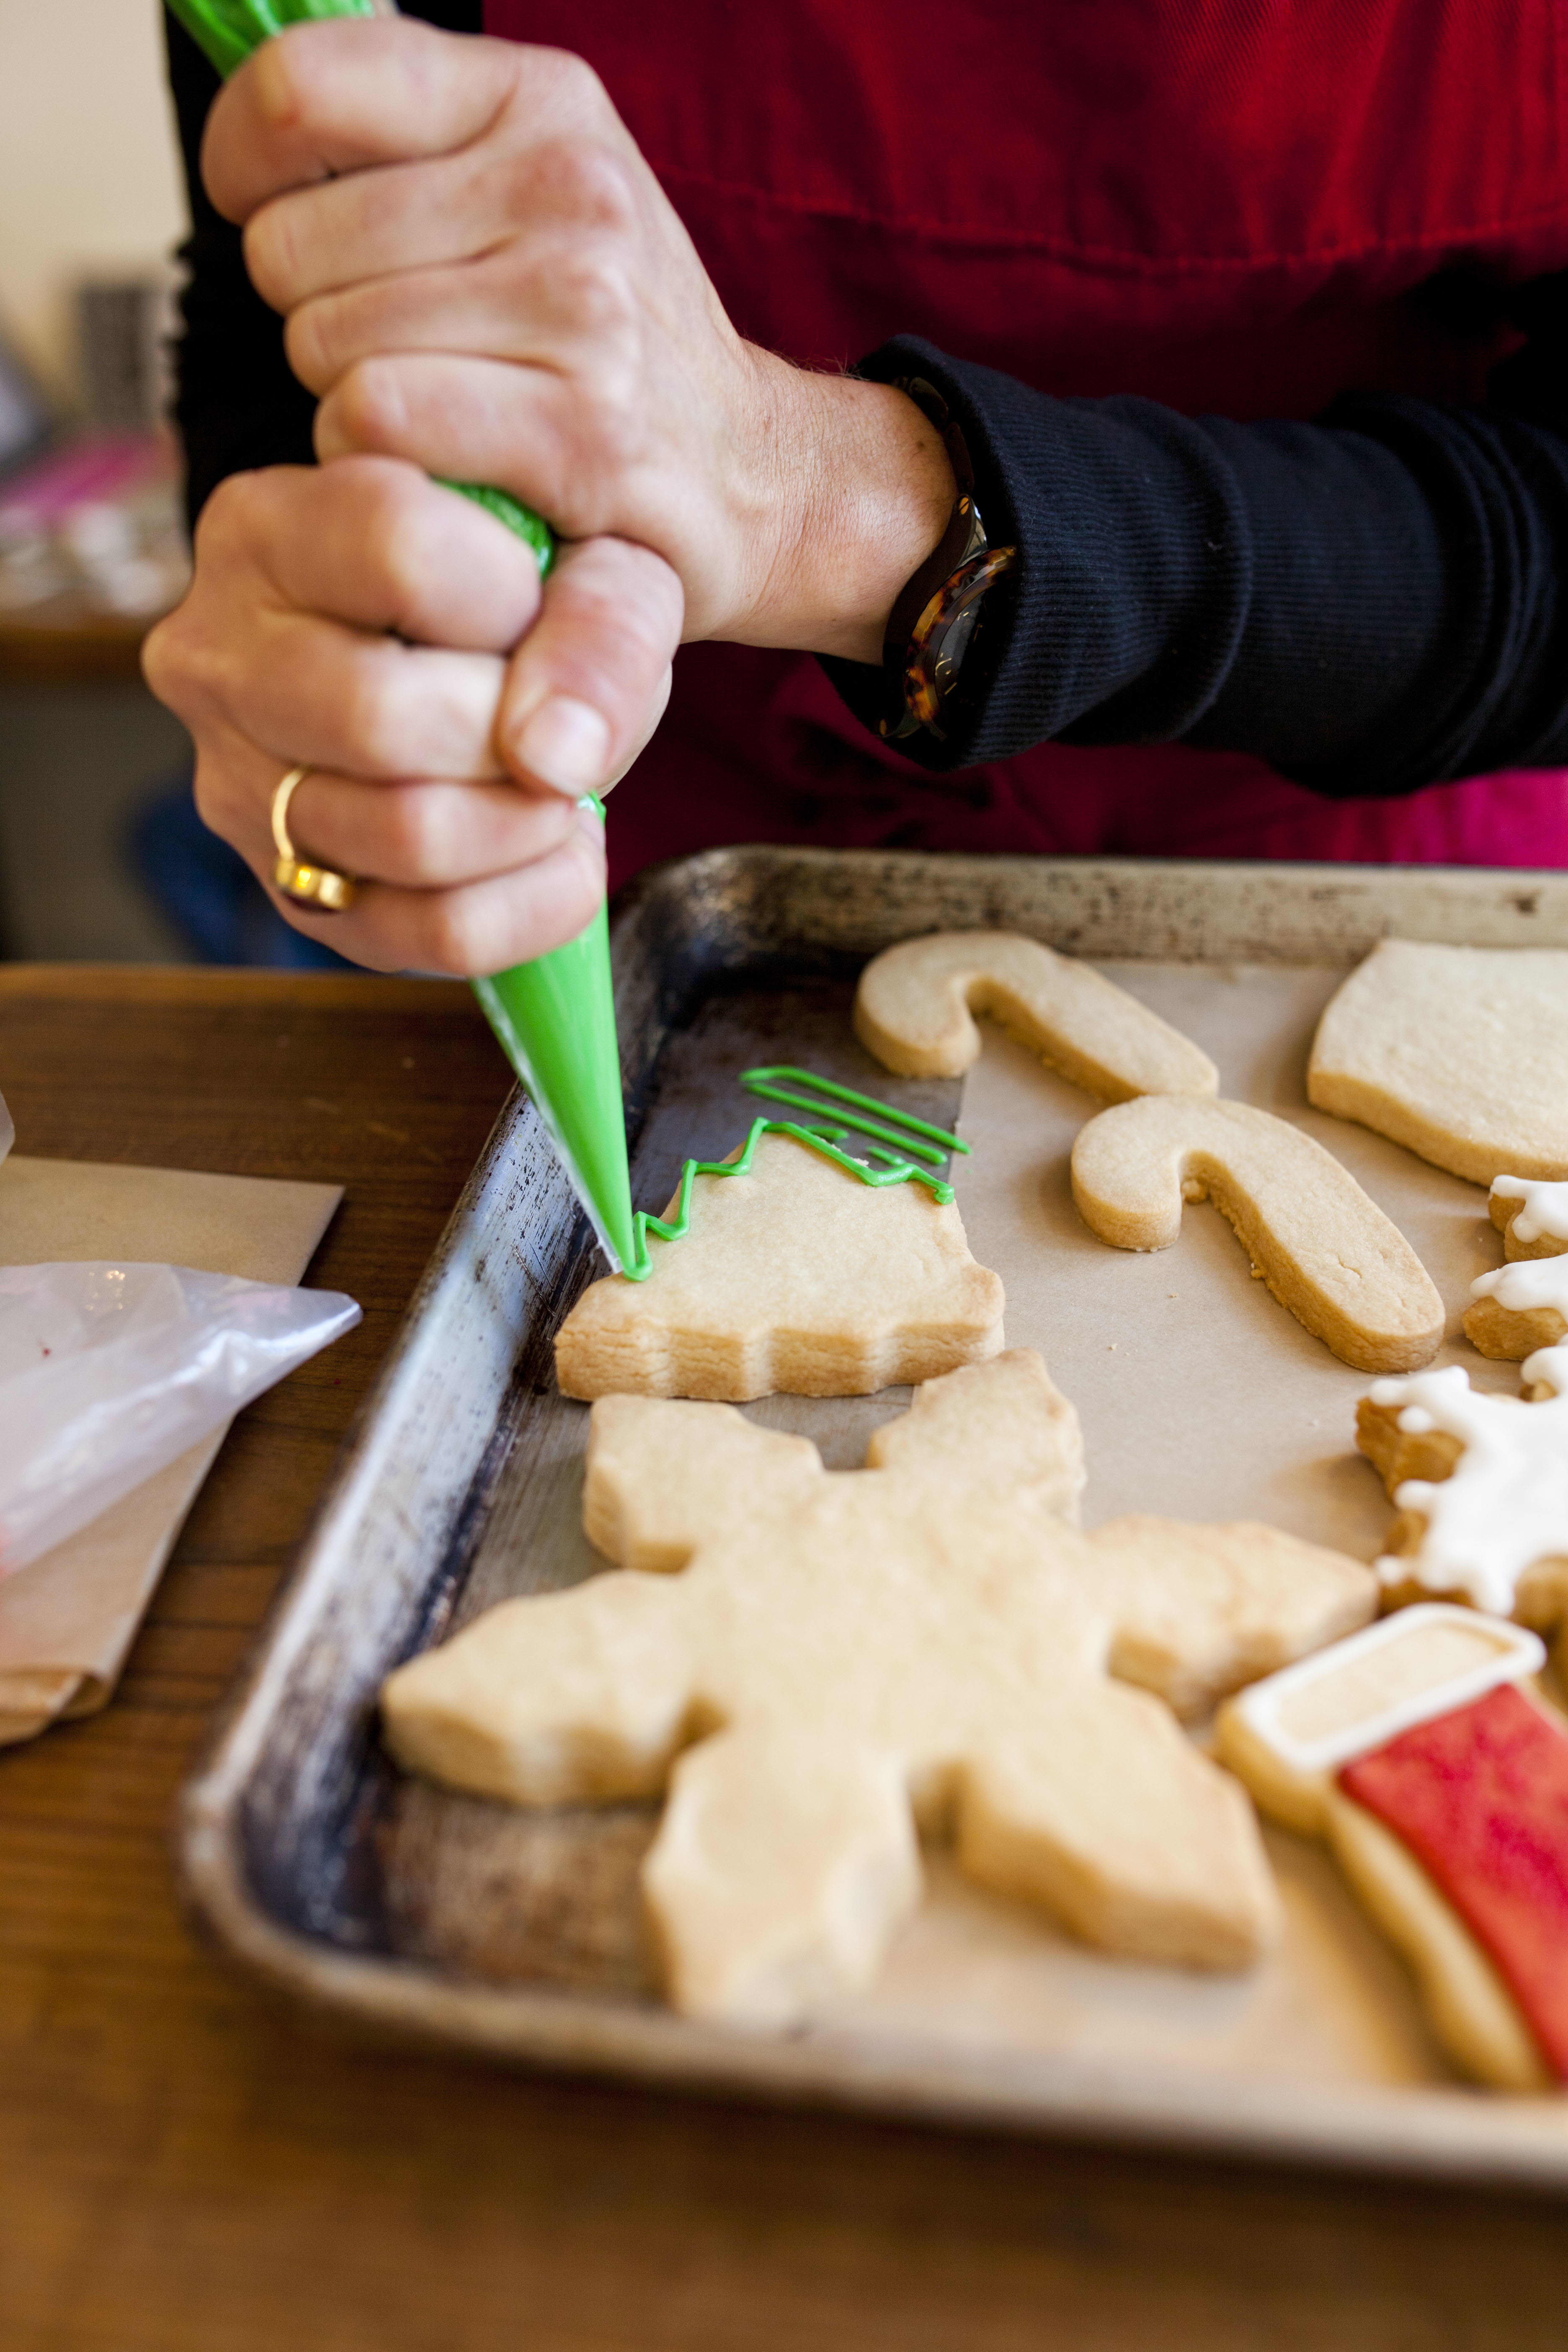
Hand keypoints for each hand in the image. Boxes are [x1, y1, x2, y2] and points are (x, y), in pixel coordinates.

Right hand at [142, 456, 680, 974]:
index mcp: (264, 527)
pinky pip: (435, 933)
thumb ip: (598, 613)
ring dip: (531, 819)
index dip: (512, 593)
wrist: (489, 645)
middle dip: (517, 728)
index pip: (394, 549)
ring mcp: (240, 789)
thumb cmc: (537, 566)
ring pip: (408, 836)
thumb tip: (553, 756)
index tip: (533, 599)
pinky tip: (555, 846)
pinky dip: (535, 903)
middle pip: (379, 716)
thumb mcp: (592, 531)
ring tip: (558, 779)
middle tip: (552, 710)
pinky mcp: (298, 894)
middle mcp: (216, 657)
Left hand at [204, 16, 954, 659]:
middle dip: (315, 316)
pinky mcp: (582, 434)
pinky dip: (382, 462)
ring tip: (441, 413)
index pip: (297, 89)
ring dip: (349, 403)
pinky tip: (446, 469)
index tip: (277, 217)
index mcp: (541, 101)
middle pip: (291, 250)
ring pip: (325, 345)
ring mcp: (584, 311)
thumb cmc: (605, 342)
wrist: (755, 476)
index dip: (246, 169)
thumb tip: (256, 129)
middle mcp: (568, 188)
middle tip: (408, 353)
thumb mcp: (528, 182)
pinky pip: (379, 421)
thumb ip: (400, 133)